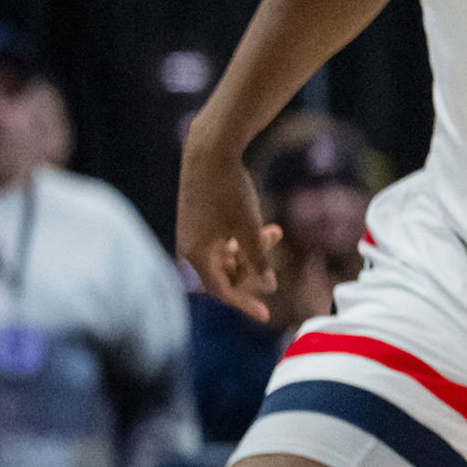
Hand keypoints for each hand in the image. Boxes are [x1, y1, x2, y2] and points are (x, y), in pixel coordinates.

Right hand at [177, 138, 282, 322]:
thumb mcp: (249, 228)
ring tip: (275, 231)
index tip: (266, 316)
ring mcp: (193, 232)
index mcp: (197, 253)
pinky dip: (244, 238)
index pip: (221, 290)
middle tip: (274, 268)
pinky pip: (223, 240)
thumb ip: (258, 259)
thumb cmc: (229, 191)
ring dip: (252, 251)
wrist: (209, 151)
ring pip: (226, 255)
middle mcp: (190, 246)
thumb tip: (268, 285)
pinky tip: (267, 227)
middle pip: (224, 274)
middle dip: (251, 273)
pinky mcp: (198, 219)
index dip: (244, 304)